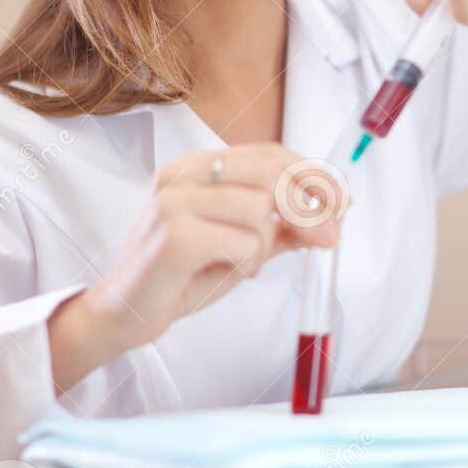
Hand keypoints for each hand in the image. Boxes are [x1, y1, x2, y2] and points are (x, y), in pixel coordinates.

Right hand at [47, 145, 347, 391]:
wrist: (123, 314)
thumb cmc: (182, 276)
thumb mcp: (242, 246)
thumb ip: (283, 229)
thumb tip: (335, 218)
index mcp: (196, 166)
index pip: (270, 153)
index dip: (313, 175)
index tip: (344, 201)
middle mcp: (182, 174)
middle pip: (271, 171)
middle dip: (310, 205)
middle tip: (329, 237)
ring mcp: (174, 201)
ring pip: (261, 210)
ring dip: (265, 246)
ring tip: (243, 264)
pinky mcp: (175, 235)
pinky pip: (245, 242)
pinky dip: (249, 263)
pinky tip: (228, 273)